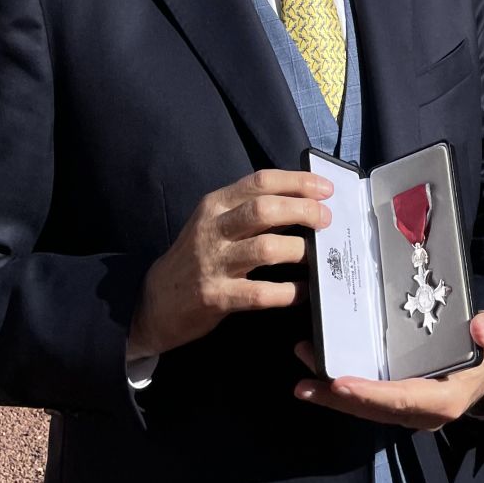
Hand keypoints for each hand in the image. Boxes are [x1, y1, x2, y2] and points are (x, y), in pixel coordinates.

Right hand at [127, 168, 332, 359]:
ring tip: (319, 255)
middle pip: (264, 210)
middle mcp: (213, 229)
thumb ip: (248, 210)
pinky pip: (260, 293)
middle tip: (327, 219)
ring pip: (265, 248)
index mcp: (215, 204)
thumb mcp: (215, 223)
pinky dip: (288, 292)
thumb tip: (302, 202)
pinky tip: (303, 291)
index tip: (325, 188)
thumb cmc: (197, 256)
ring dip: (299, 250)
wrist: (156, 302)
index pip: (260, 181)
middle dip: (303, 211)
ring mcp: (213, 264)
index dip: (297, 182)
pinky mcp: (216, 297)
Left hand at [292, 310, 483, 431]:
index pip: (402, 399)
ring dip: (331, 394)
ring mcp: (405, 409)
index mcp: (443, 399)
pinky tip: (315, 374)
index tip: (341, 383)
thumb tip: (482, 327)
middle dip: (338, 396)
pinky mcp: (394, 400)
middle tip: (305, 382)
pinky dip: (339, 389)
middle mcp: (419, 411)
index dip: (371, 394)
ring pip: (364, 407)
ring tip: (301, 376)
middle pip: (374, 408)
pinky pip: (365, 399)